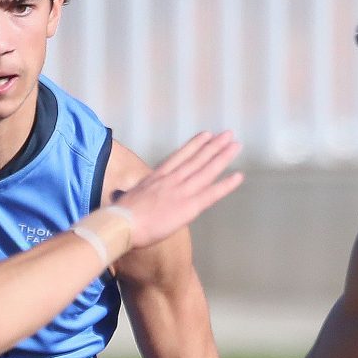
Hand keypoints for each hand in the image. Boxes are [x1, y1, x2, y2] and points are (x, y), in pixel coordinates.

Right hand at [108, 131, 243, 250]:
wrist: (121, 223)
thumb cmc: (119, 216)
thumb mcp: (127, 198)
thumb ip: (135, 195)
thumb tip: (128, 198)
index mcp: (156, 177)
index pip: (179, 157)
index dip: (194, 145)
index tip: (205, 135)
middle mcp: (171, 179)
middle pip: (196, 159)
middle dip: (213, 146)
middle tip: (228, 134)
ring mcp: (181, 191)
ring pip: (206, 170)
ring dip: (223, 156)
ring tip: (236, 145)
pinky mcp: (189, 206)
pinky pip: (211, 193)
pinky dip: (226, 185)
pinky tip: (238, 176)